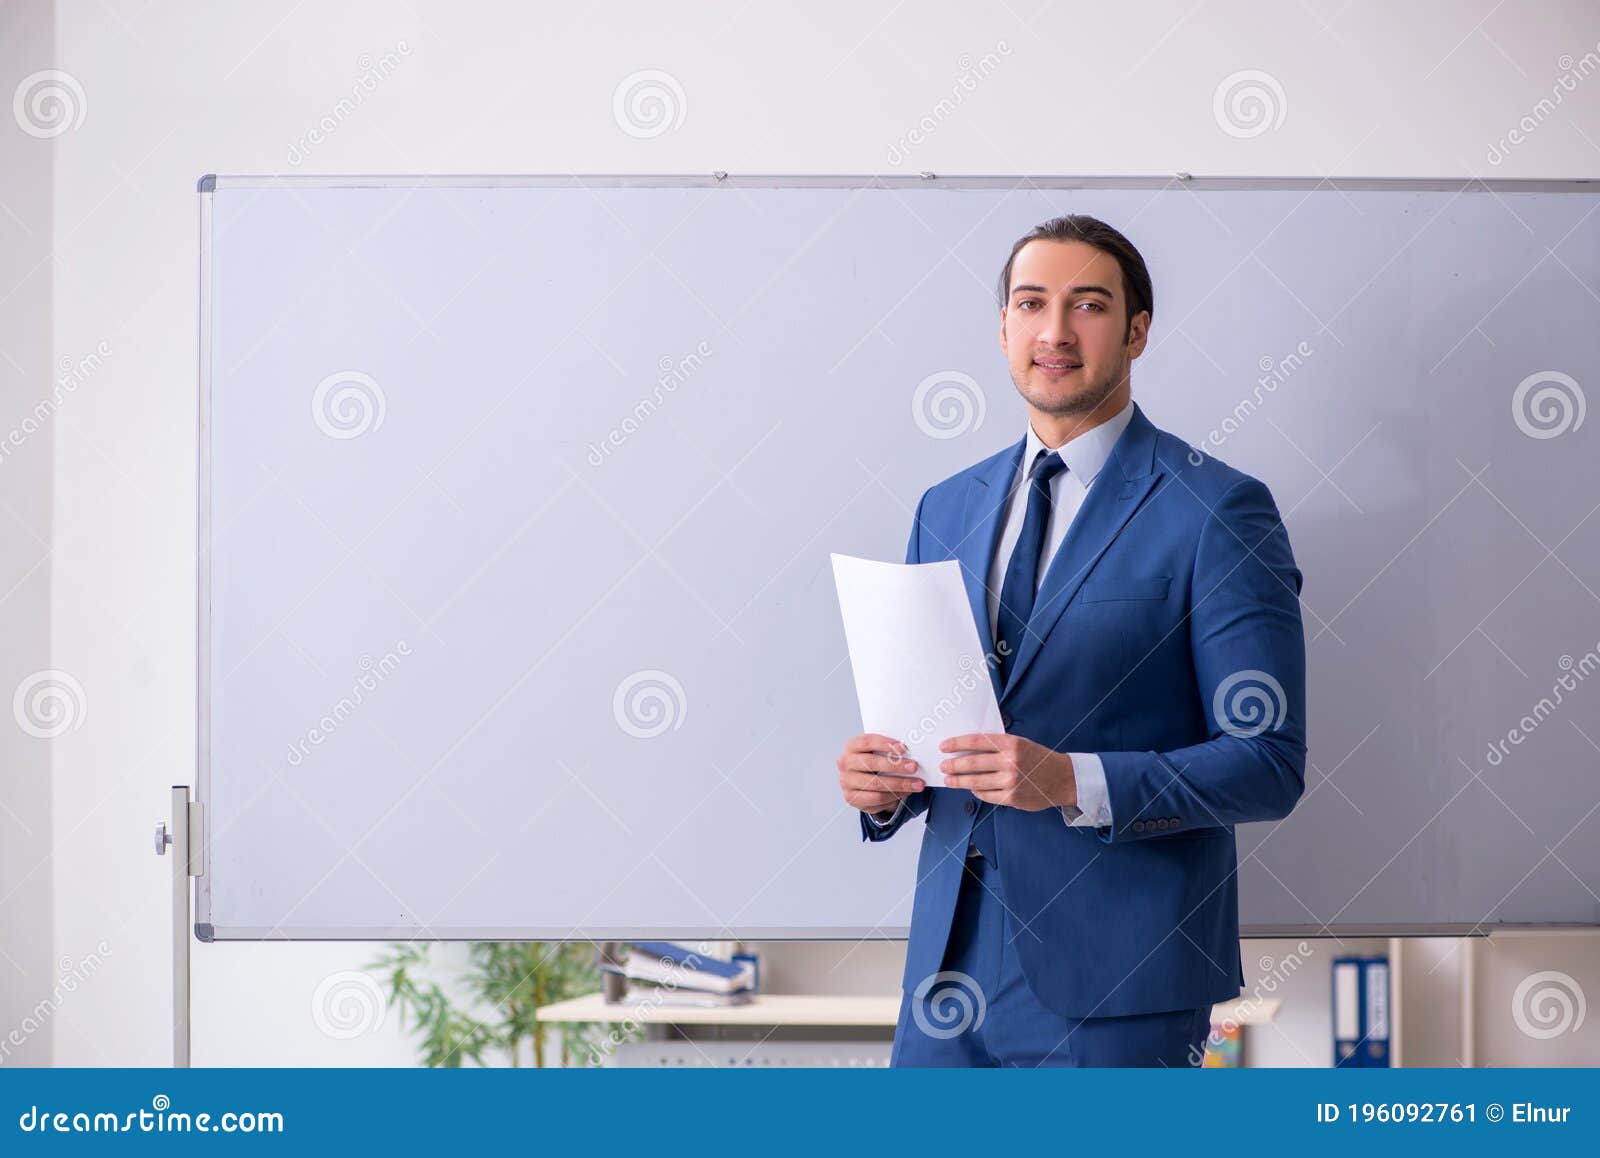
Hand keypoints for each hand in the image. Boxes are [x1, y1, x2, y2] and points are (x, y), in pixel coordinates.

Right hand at [837, 733, 924, 815]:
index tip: (904, 748)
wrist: (863, 784)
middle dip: (895, 765)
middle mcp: (845, 763)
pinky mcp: (852, 798)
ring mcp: (847, 782)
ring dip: (899, 784)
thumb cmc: (873, 763)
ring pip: (875, 784)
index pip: (867, 742)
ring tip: (917, 784)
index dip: (886, 744)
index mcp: (851, 746)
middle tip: (914, 767)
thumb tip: (912, 752)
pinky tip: (906, 792)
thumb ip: (889, 751)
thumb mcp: (878, 753)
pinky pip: (876, 798)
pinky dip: (894, 795)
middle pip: (870, 763)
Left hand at [938, 733, 1075, 811]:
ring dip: (959, 781)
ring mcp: (1010, 782)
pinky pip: (986, 795)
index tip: (944, 746)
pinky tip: (972, 788)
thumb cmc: (1039, 759)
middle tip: (943, 766)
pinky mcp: (1012, 798)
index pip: (976, 741)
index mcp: (1011, 744)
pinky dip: (976, 792)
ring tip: (949, 780)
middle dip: (953, 765)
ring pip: (976, 782)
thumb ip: (998, 746)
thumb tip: (968, 749)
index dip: (957, 743)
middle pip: (972, 764)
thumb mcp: (1021, 744)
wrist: (1063, 779)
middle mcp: (1010, 762)